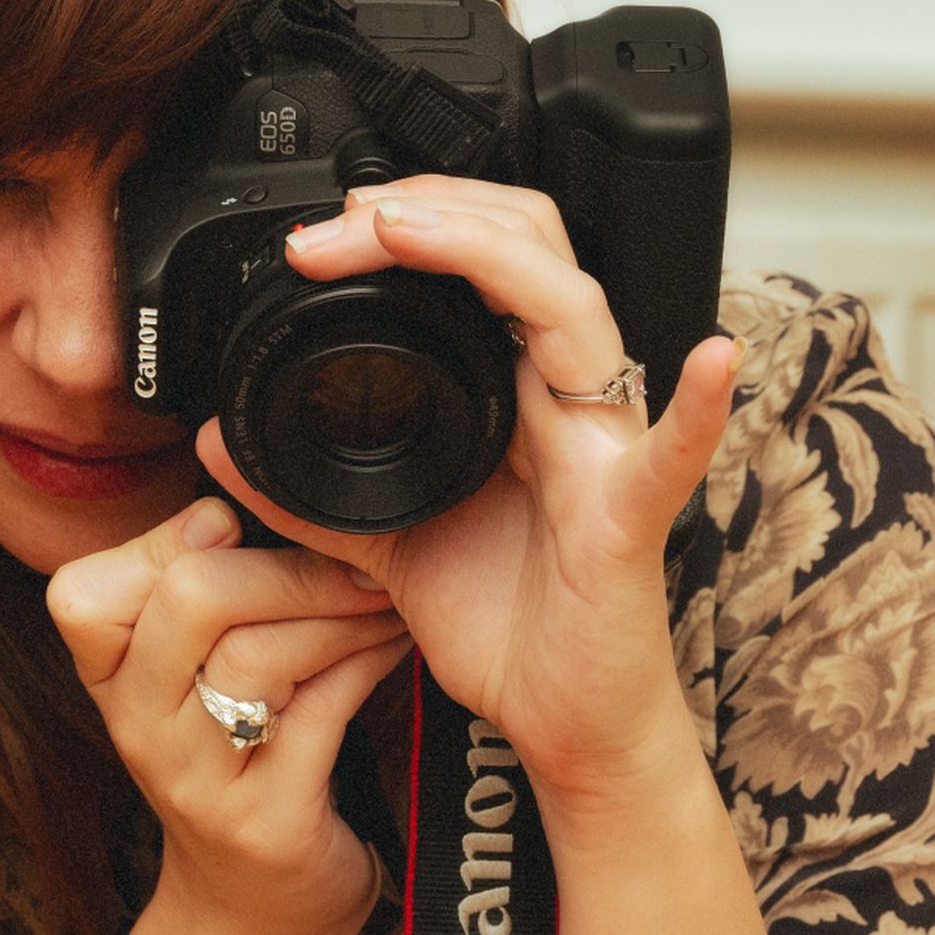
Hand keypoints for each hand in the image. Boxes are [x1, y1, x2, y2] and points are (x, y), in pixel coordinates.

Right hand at [46, 498, 413, 934]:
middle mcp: (139, 731)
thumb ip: (201, 593)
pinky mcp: (267, 823)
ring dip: (338, 607)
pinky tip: (393, 640)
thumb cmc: (237, 767)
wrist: (257, 914)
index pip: (85, 590)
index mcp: (108, 682)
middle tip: (344, 559)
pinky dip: (367, 660)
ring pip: (260, 654)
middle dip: (280, 565)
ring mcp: (199, 783)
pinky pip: (323, 712)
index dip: (160, 542)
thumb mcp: (192, 678)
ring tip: (383, 592)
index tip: (231, 530)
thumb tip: (242, 486)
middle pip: (188, 601)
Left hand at [195, 179, 739, 819]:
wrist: (562, 723)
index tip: (321, 238)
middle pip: (529, 252)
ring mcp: (601, 451)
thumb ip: (305, 495)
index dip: (408, 222)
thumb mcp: (383, 543)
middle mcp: (565, 401)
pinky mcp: (626, 522)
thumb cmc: (505, 627)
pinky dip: (698, 408)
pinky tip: (713, 362)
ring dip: (494, 257)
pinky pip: (672, 457)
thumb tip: (221, 447)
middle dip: (437, 211)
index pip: (479, 262)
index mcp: (512, 393)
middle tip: (347, 219)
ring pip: (577, 315)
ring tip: (416, 232)